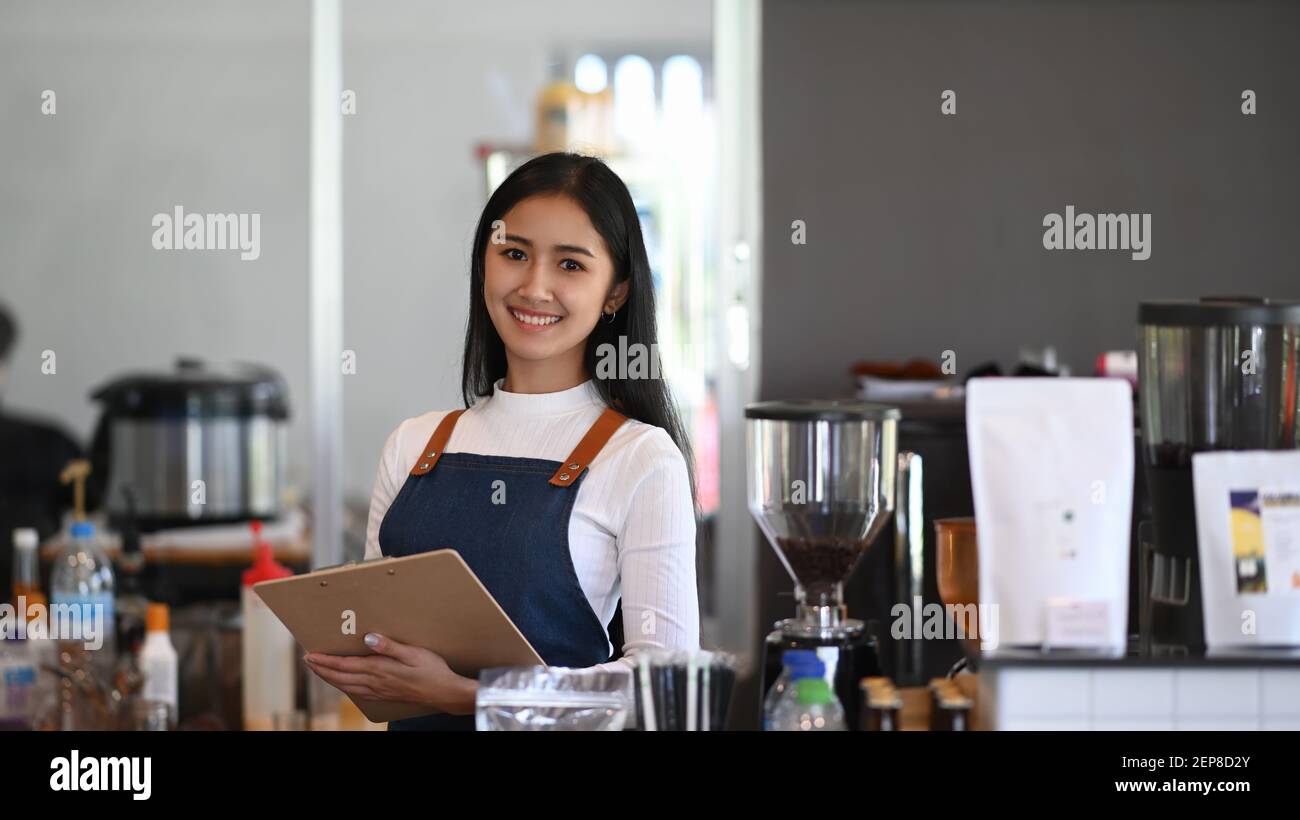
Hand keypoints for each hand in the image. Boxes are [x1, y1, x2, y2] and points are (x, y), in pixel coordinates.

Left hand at [304, 634, 477, 714]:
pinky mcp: (384, 695)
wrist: (444, 692)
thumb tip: (368, 637)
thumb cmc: (432, 670)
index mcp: (380, 669)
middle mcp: (375, 682)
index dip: (326, 661)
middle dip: (322, 670)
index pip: (345, 665)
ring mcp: (379, 691)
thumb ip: (389, 646)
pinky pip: (357, 693)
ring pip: (346, 686)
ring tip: (320, 671)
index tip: (311, 655)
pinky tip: (344, 685)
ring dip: (330, 679)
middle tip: (309, 662)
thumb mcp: (413, 653)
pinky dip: (345, 687)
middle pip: (341, 677)